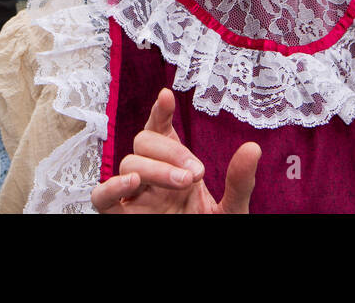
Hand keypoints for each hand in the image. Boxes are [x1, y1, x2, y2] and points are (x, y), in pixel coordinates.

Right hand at [90, 88, 260, 213]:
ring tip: (184, 182)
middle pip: (143, 142)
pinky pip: (101, 199)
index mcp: (174, 167)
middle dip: (170, 151)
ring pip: (128, 164)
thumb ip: (239, 182)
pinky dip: (111, 187)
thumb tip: (253, 148)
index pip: (159, 130)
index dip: (159, 112)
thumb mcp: (231, 208)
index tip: (166, 97)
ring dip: (155, 168)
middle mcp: (152, 178)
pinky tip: (132, 183)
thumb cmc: (210, 230)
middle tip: (196, 172)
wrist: (205, 256)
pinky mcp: (122, 217)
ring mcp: (135, 197)